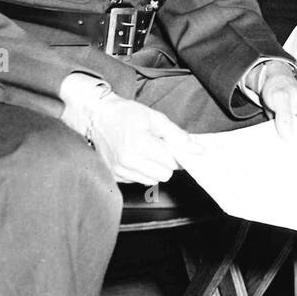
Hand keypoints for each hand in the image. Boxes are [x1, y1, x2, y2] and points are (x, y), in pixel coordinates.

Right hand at [86, 95, 202, 184]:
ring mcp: (119, 170)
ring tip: (145, 151)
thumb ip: (178, 136)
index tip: (169, 144)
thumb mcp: (156, 118)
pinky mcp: (114, 176)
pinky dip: (141, 171)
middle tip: (157, 148)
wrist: (98, 116)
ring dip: (153, 169)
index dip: (174, 153)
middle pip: (163, 175)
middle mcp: (128, 161)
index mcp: (140, 145)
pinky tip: (135, 157)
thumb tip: (198, 150)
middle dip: (165, 163)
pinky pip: (138, 181)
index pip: (171, 163)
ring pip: (151, 180)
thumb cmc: (126, 114)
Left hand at [259, 70, 296, 149]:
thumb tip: (288, 136)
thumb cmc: (278, 86)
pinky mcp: (287, 128)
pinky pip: (288, 140)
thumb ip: (284, 115)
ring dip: (293, 153)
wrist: (269, 81)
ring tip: (286, 168)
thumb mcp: (280, 98)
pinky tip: (277, 157)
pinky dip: (284, 147)